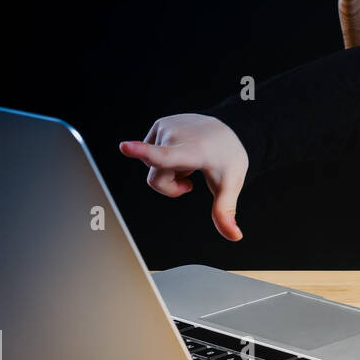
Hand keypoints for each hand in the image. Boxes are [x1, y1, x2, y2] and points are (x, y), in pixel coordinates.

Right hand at [119, 113, 249, 240]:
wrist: (230, 128)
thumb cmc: (229, 159)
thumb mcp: (231, 185)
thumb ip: (225, 211)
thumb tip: (235, 236)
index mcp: (192, 151)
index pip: (165, 156)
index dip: (142, 152)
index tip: (124, 147)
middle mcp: (177, 136)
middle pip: (156, 179)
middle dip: (170, 186)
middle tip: (190, 181)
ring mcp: (167, 127)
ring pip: (150, 166)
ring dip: (168, 170)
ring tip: (189, 161)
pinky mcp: (160, 123)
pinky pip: (150, 153)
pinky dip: (163, 157)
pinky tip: (182, 150)